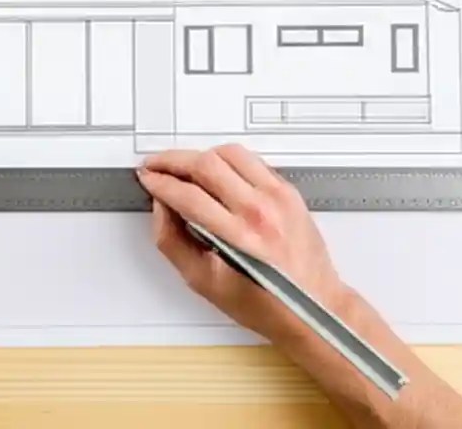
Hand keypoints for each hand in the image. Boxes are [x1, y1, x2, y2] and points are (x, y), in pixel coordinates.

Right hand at [137, 144, 349, 346]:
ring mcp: (278, 198)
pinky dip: (228, 160)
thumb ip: (173, 243)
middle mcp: (261, 211)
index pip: (187, 195)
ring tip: (184, 167)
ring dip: (200, 155)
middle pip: (206, 165)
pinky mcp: (289, 192)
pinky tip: (217, 171)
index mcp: (239, 237)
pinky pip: (253, 161)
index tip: (148, 180)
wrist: (313, 308)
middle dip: (172, 160)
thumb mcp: (205, 283)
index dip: (159, 183)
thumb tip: (161, 208)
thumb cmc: (264, 304)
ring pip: (230, 154)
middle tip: (157, 165)